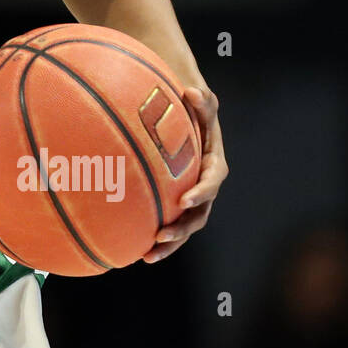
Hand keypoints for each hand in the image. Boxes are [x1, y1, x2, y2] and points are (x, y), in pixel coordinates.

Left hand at [141, 85, 226, 263]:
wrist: (180, 111)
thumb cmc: (189, 104)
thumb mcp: (199, 99)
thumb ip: (202, 99)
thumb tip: (193, 92)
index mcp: (214, 163)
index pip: (212, 181)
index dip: (201, 192)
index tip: (184, 200)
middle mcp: (203, 184)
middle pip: (198, 213)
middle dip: (182, 229)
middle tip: (162, 237)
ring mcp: (188, 195)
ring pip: (183, 224)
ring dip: (169, 243)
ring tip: (147, 256)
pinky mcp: (172, 200)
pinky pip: (166, 220)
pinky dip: (154, 237)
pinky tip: (133, 249)